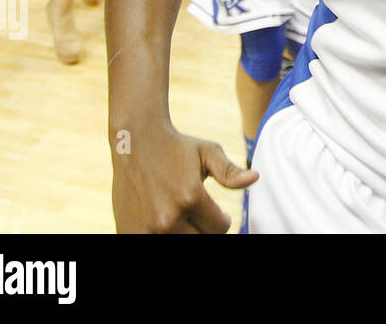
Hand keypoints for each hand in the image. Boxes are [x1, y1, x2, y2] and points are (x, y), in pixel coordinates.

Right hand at [112, 124, 256, 232]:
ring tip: (184, 216)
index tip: (217, 211)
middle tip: (200, 214)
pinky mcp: (130, 232)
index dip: (222, 220)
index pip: (220, 228)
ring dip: (185, 232)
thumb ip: (230, 171)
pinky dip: (164, 234)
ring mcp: (146, 229)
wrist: (134, 143)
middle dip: (205, 228)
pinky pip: (154, 243)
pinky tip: (163, 221)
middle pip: (201, 239)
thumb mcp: (208, 152)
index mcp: (190, 197)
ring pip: (179, 243)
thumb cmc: (176, 146)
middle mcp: (168, 218)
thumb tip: (255, 178)